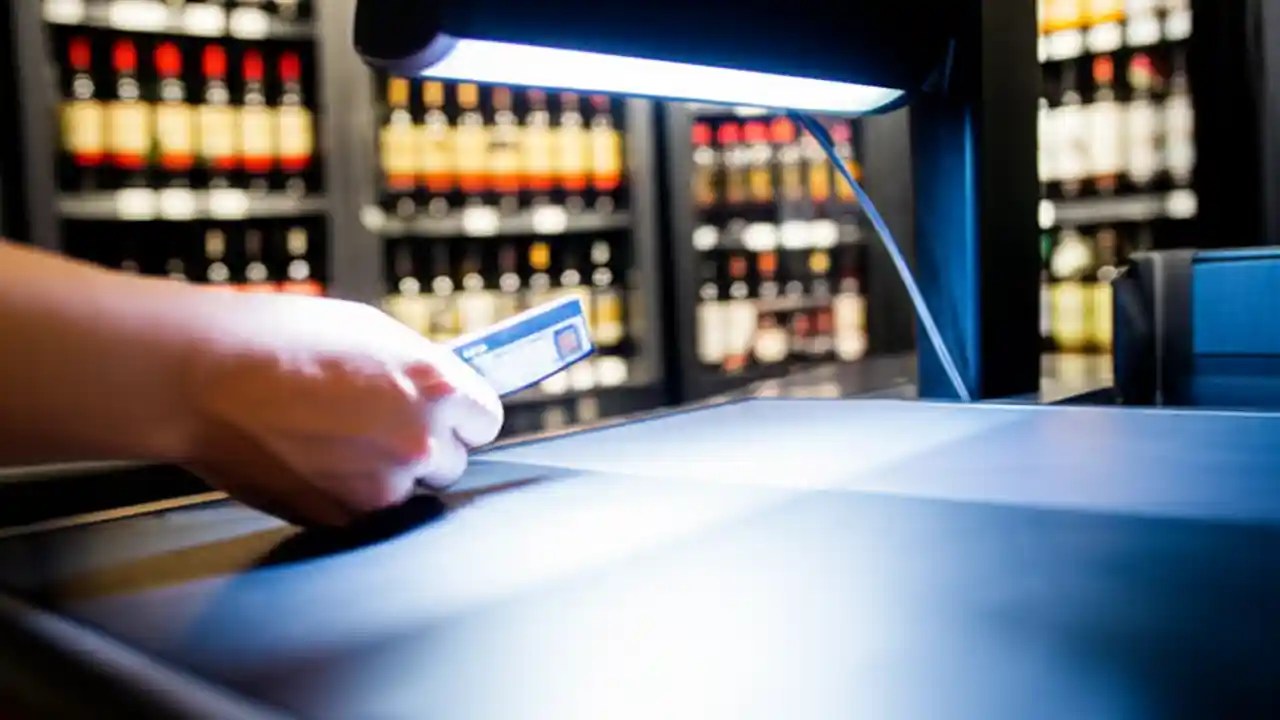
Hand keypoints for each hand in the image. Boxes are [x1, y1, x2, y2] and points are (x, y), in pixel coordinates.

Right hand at [182, 292, 502, 526]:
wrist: (203, 379)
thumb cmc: (280, 342)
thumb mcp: (372, 334)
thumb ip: (419, 370)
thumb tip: (446, 392)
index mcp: (436, 387)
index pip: (488, 419)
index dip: (463, 416)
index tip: (450, 416)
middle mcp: (419, 440)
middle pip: (453, 461)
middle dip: (426, 446)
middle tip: (380, 425)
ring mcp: (383, 486)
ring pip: (409, 490)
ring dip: (387, 473)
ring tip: (336, 440)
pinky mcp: (345, 517)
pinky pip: (365, 511)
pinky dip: (348, 494)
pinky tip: (314, 460)